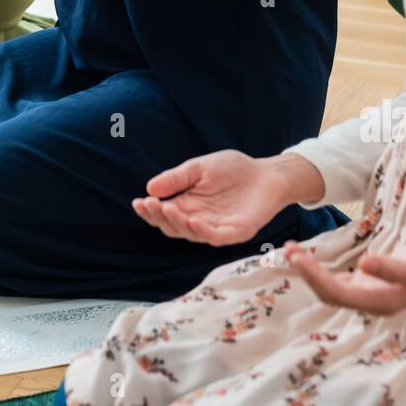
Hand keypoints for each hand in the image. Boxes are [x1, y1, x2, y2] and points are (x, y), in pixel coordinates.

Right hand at [132, 151, 308, 245]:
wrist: (267, 172)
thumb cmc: (234, 169)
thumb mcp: (200, 168)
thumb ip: (177, 178)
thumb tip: (150, 187)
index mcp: (188, 206)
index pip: (164, 215)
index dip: (150, 211)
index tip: (138, 202)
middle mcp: (200, 221)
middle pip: (173, 227)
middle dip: (159, 217)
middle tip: (150, 204)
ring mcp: (217, 229)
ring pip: (191, 234)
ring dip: (178, 223)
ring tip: (168, 208)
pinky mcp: (236, 232)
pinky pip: (216, 237)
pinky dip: (203, 231)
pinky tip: (193, 220)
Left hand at [283, 229, 405, 314]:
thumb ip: (393, 267)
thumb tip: (364, 265)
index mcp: (382, 302)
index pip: (339, 294)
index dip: (316, 278)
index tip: (299, 258)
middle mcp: (372, 301)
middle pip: (330, 294)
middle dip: (307, 274)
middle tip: (288, 249)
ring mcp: (370, 292)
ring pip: (331, 287)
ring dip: (310, 271)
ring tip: (290, 248)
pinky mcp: (370, 281)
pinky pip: (338, 279)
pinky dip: (321, 267)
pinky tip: (308, 254)